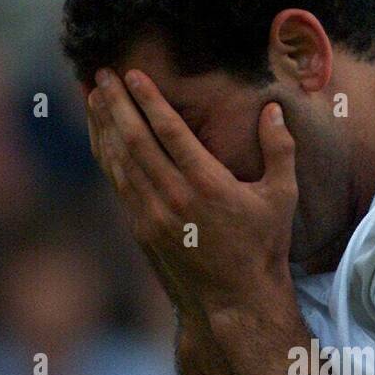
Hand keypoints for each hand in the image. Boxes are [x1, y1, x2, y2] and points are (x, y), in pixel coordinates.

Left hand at [86, 69, 297, 320]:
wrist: (236, 300)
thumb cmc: (263, 247)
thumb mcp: (282, 197)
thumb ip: (280, 150)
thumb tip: (273, 109)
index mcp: (208, 184)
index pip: (170, 131)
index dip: (148, 100)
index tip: (132, 75)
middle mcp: (175, 197)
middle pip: (136, 140)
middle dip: (116, 104)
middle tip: (101, 74)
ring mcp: (154, 215)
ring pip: (120, 161)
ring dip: (104, 126)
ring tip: (92, 96)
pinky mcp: (142, 230)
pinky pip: (118, 184)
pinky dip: (106, 156)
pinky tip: (101, 137)